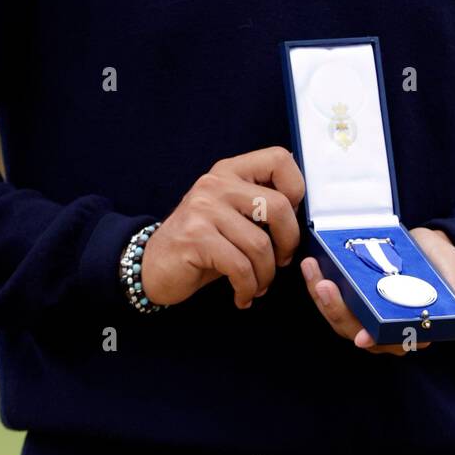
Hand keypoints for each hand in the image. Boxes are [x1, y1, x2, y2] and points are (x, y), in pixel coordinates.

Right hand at [141, 147, 304, 307]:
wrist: (153, 265)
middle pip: (278, 206)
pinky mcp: (196, 238)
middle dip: (288, 242)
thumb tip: (300, 218)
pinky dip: (248, 287)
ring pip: (260, 245)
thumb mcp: (230, 213)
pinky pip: (240, 266)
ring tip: (258, 284)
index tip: (289, 219)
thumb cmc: (201, 242)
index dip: (296, 190)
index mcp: (230, 171)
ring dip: (266, 274)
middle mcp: (216, 183)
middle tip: (281, 260)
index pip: (279, 159)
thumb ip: (259, 207)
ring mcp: (204, 209)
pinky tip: (243, 295)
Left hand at [301, 227, 454, 354]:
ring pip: (339, 316)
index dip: (376, 341)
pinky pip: (333, 299)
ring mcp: (367, 314)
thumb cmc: (442, 263)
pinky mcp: (354, 298)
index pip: (392, 342)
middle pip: (356, 331)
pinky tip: (312, 266)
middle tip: (325, 286)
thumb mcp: (453, 271)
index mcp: (413, 328)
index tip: (363, 337)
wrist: (430, 247)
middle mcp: (386, 328)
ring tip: (312, 270)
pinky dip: (320, 285)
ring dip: (321, 297)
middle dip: (337, 311)